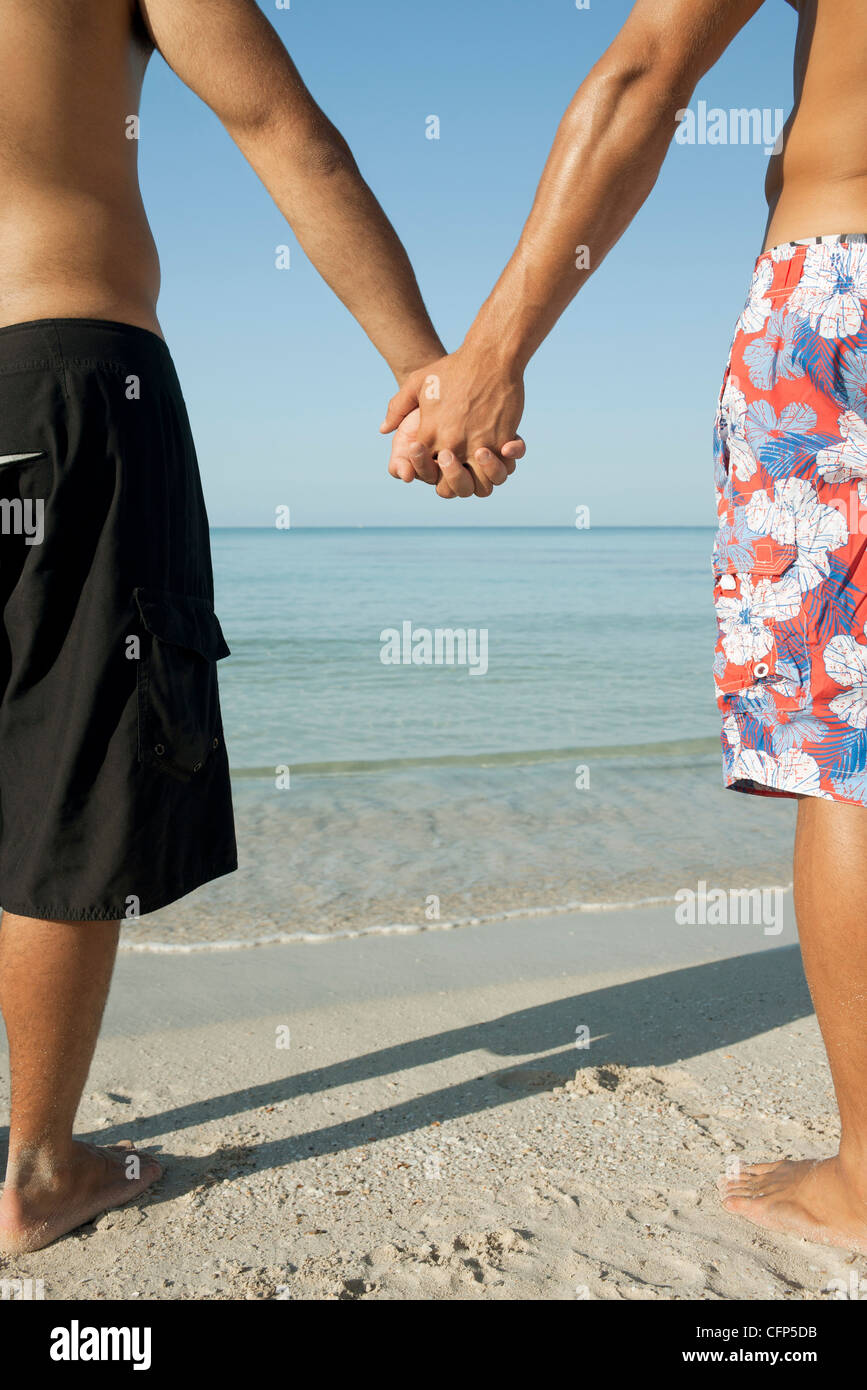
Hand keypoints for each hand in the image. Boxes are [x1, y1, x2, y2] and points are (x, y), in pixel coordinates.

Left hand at [381, 348, 525, 497]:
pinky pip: (502, 466)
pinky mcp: (501, 440)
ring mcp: (478, 445)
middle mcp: (452, 444)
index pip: (425, 470)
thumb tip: (384, 429)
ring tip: (482, 463)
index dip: (431, 470)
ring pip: (479, 484)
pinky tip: (501, 452)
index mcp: (429, 435)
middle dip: (454, 482)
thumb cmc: (453, 367)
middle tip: (461, 468)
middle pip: (451, 485)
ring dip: (480, 478)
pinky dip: (501, 465)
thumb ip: (398, 407)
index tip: (439, 460)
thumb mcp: (418, 382)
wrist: (489, 356)